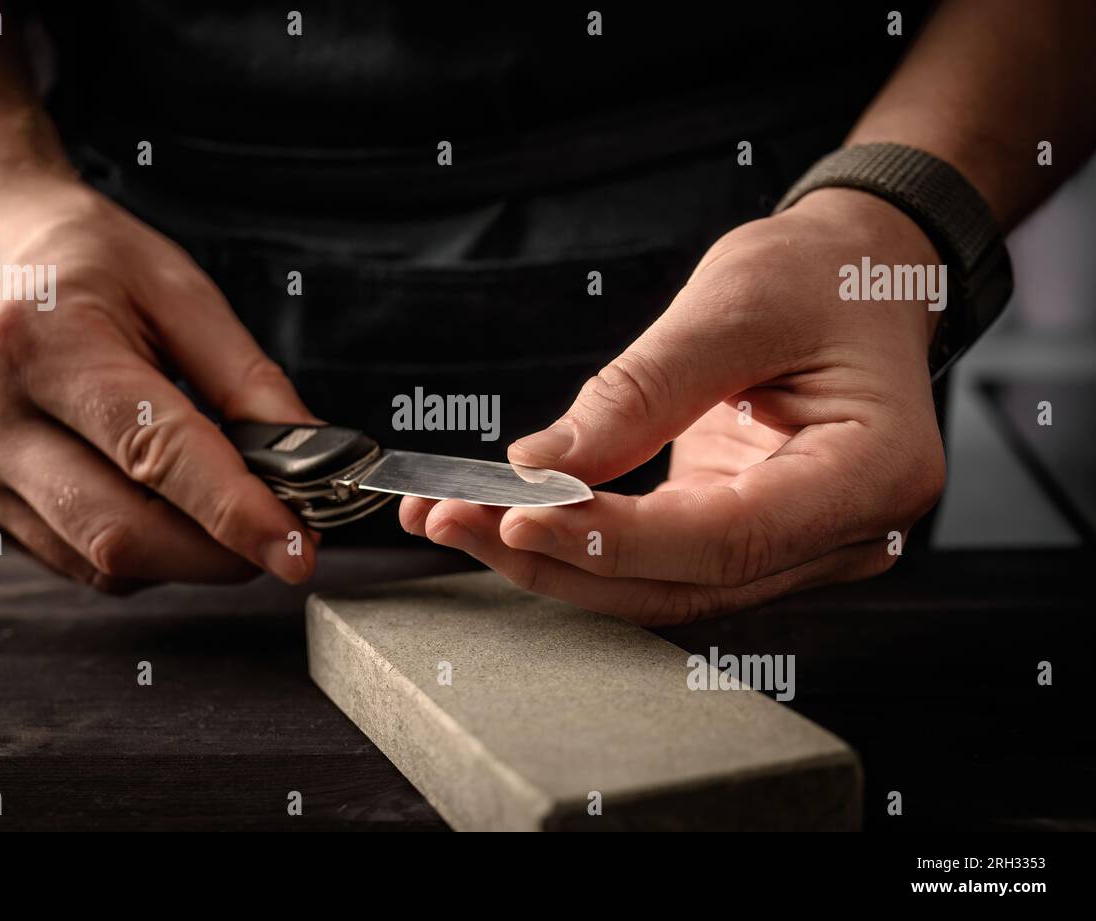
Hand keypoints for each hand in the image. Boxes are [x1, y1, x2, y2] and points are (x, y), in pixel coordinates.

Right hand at [0, 174, 317, 590]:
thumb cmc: (80, 264)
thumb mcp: (179, 290)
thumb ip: (248, 381)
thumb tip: (312, 458)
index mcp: (43, 344)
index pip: (153, 452)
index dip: (234, 511)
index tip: (296, 548)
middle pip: (122, 532)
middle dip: (222, 551)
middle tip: (286, 534)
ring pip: (105, 562)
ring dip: (188, 555)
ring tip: (228, 510)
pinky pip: (81, 562)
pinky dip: (145, 552)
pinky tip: (168, 507)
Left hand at [401, 188, 946, 623]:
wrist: (861, 274)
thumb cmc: (824, 276)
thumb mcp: (735, 304)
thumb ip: (641, 393)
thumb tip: (543, 467)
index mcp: (871, 473)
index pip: (724, 540)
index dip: (612, 539)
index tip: (519, 516)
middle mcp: (843, 532)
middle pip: (682, 582)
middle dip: (558, 558)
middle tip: (457, 520)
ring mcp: (795, 544)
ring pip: (659, 585)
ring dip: (554, 559)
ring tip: (460, 519)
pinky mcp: (747, 533)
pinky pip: (655, 557)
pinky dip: (579, 539)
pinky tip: (509, 515)